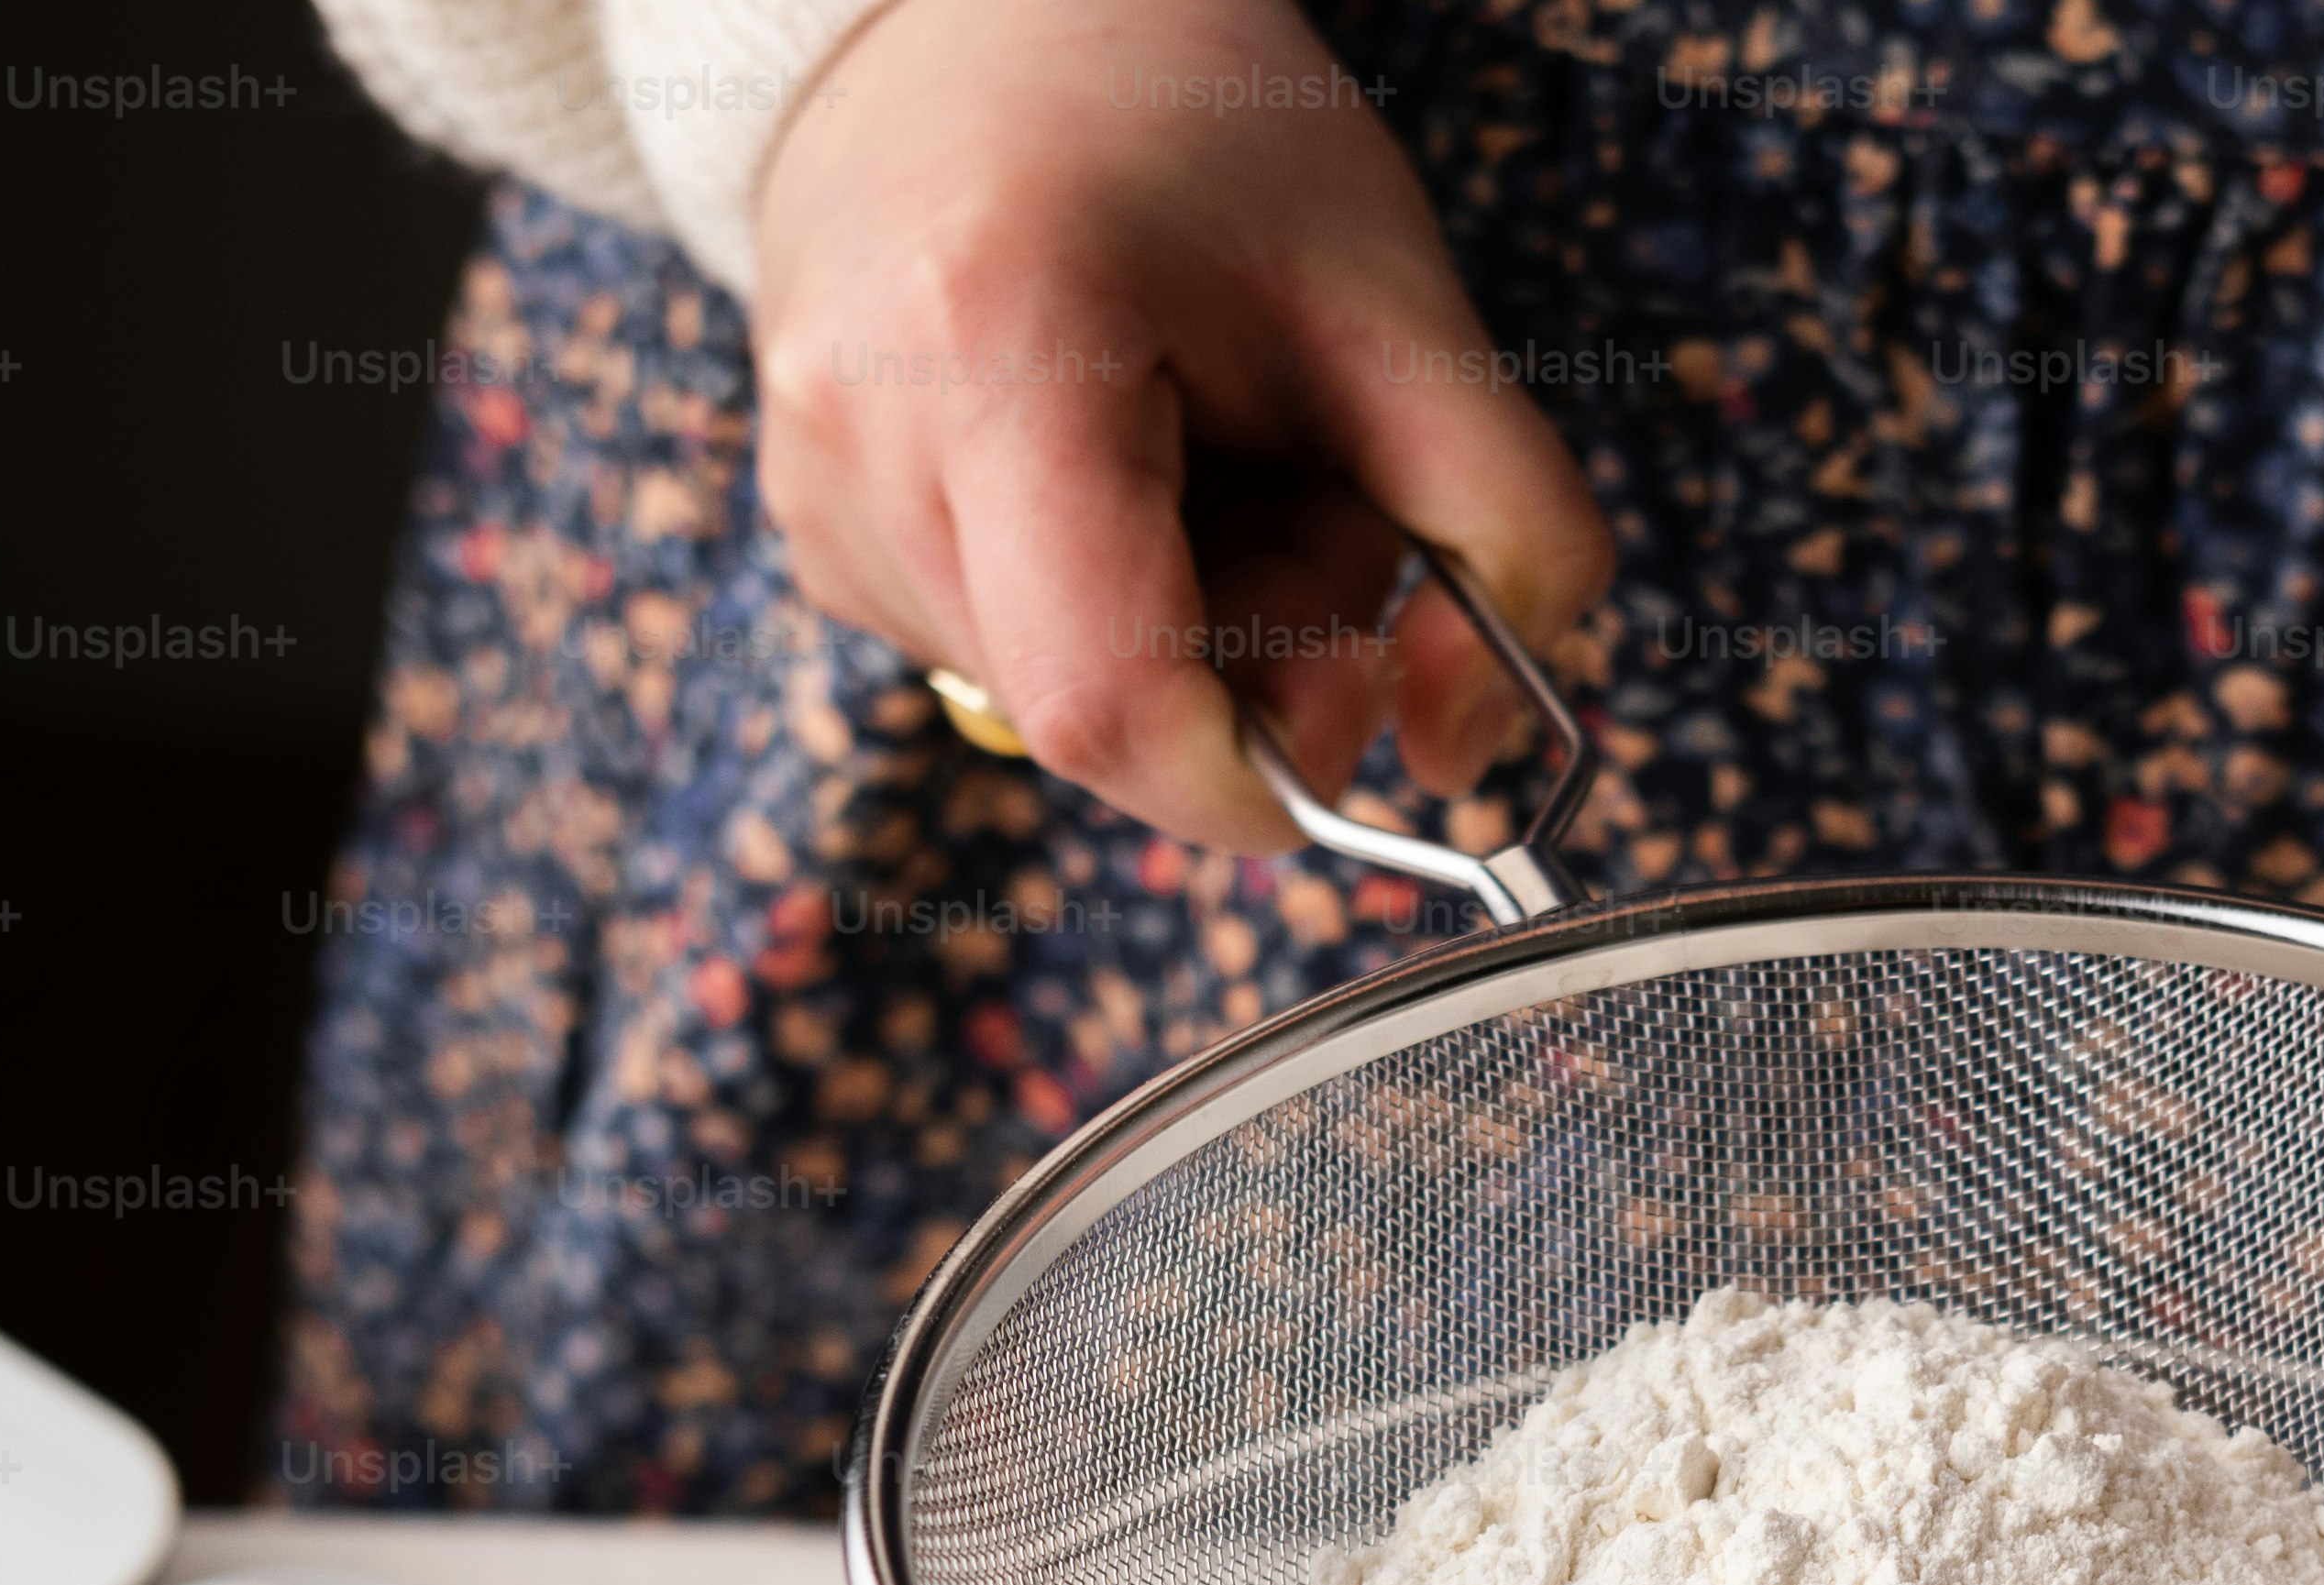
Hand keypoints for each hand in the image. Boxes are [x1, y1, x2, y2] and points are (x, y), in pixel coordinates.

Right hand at [749, 0, 1612, 848]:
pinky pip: (1012, 656)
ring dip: (1192, 625)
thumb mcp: (1404, 307)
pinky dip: (1114, 601)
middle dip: (1258, 661)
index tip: (1366, 692)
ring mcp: (815, 496)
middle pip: (1101, 715)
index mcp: (995, 351)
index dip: (1259, 771)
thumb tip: (1462, 755)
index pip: (1107, 703)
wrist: (990, 21)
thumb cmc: (1201, 136)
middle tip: (1318, 493)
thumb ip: (1508, 537)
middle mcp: (859, 439)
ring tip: (1212, 444)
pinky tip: (1128, 461)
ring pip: (1063, 704)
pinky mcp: (819, 536)